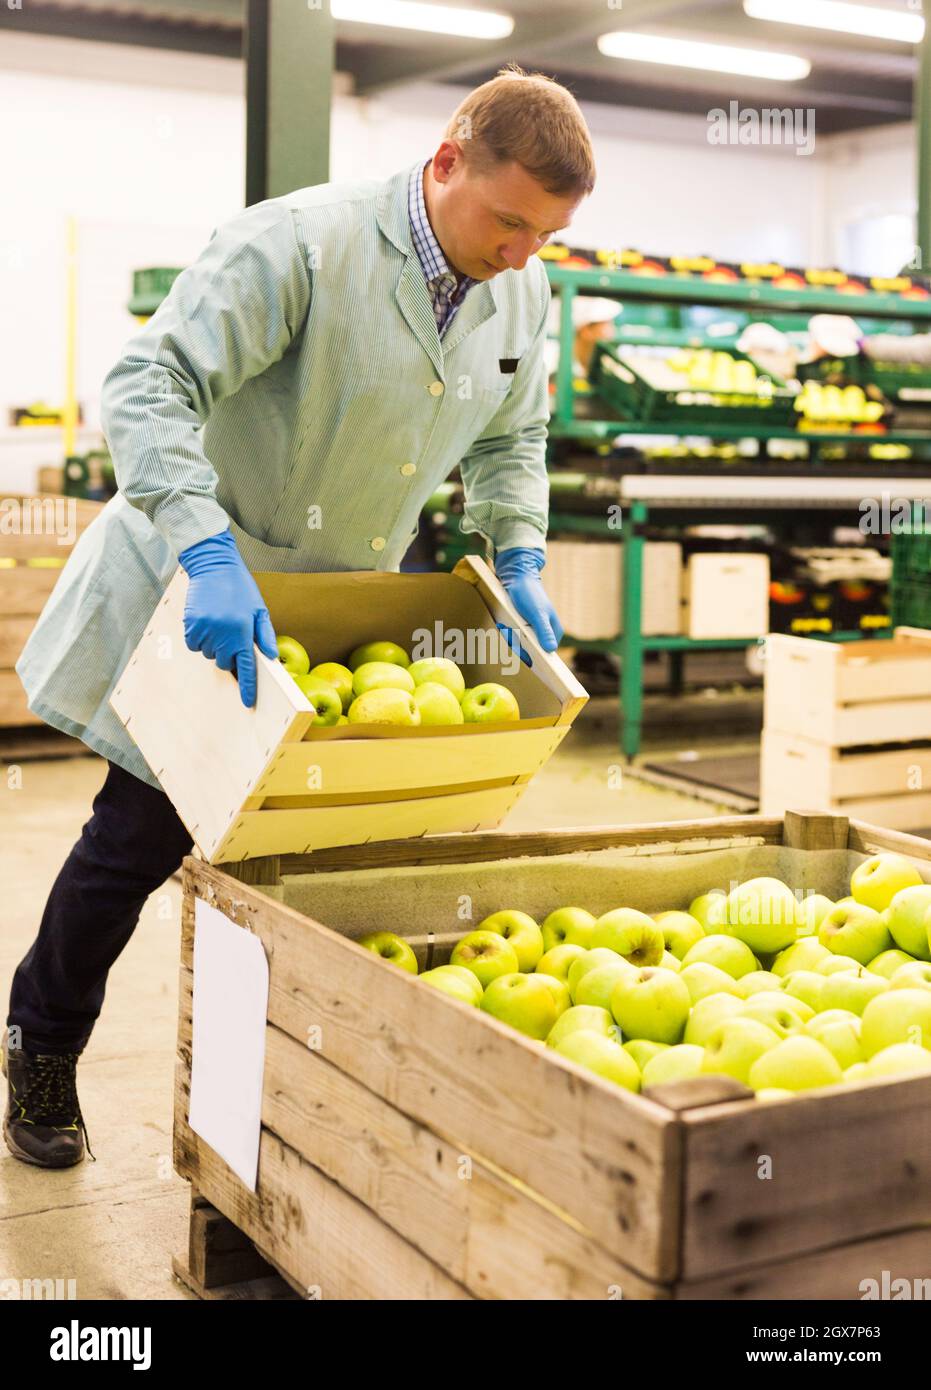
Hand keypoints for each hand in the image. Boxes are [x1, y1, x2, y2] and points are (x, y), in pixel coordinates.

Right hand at [177, 528, 277, 707]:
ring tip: (220, 622)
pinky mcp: (190, 625)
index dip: (247, 687)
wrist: (213, 565)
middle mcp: (223, 634)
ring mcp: (205, 630)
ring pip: (209, 654)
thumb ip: (265, 635)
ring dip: (214, 645)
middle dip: (230, 655)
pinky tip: (206, 621)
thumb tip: (271, 658)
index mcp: (243, 632)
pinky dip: (200, 638)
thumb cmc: (240, 588)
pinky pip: (194, 645)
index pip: (247, 667)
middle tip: (232, 634)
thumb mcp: (259, 610)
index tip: (248, 703)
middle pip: (225, 663)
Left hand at [494, 547, 563, 655]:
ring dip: (510, 636)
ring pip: (521, 643)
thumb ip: (544, 631)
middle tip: (507, 631)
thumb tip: (551, 650)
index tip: (520, 653)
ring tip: (504, 626)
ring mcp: (534, 630)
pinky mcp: (524, 626)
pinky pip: (515, 636)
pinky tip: (503, 624)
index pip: (545, 654)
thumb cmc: (529, 594)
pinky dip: (508, 631)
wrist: (517, 578)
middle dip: (517, 643)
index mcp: (554, 632)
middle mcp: (545, 633)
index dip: (532, 657)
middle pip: (530, 650)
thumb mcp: (537, 614)